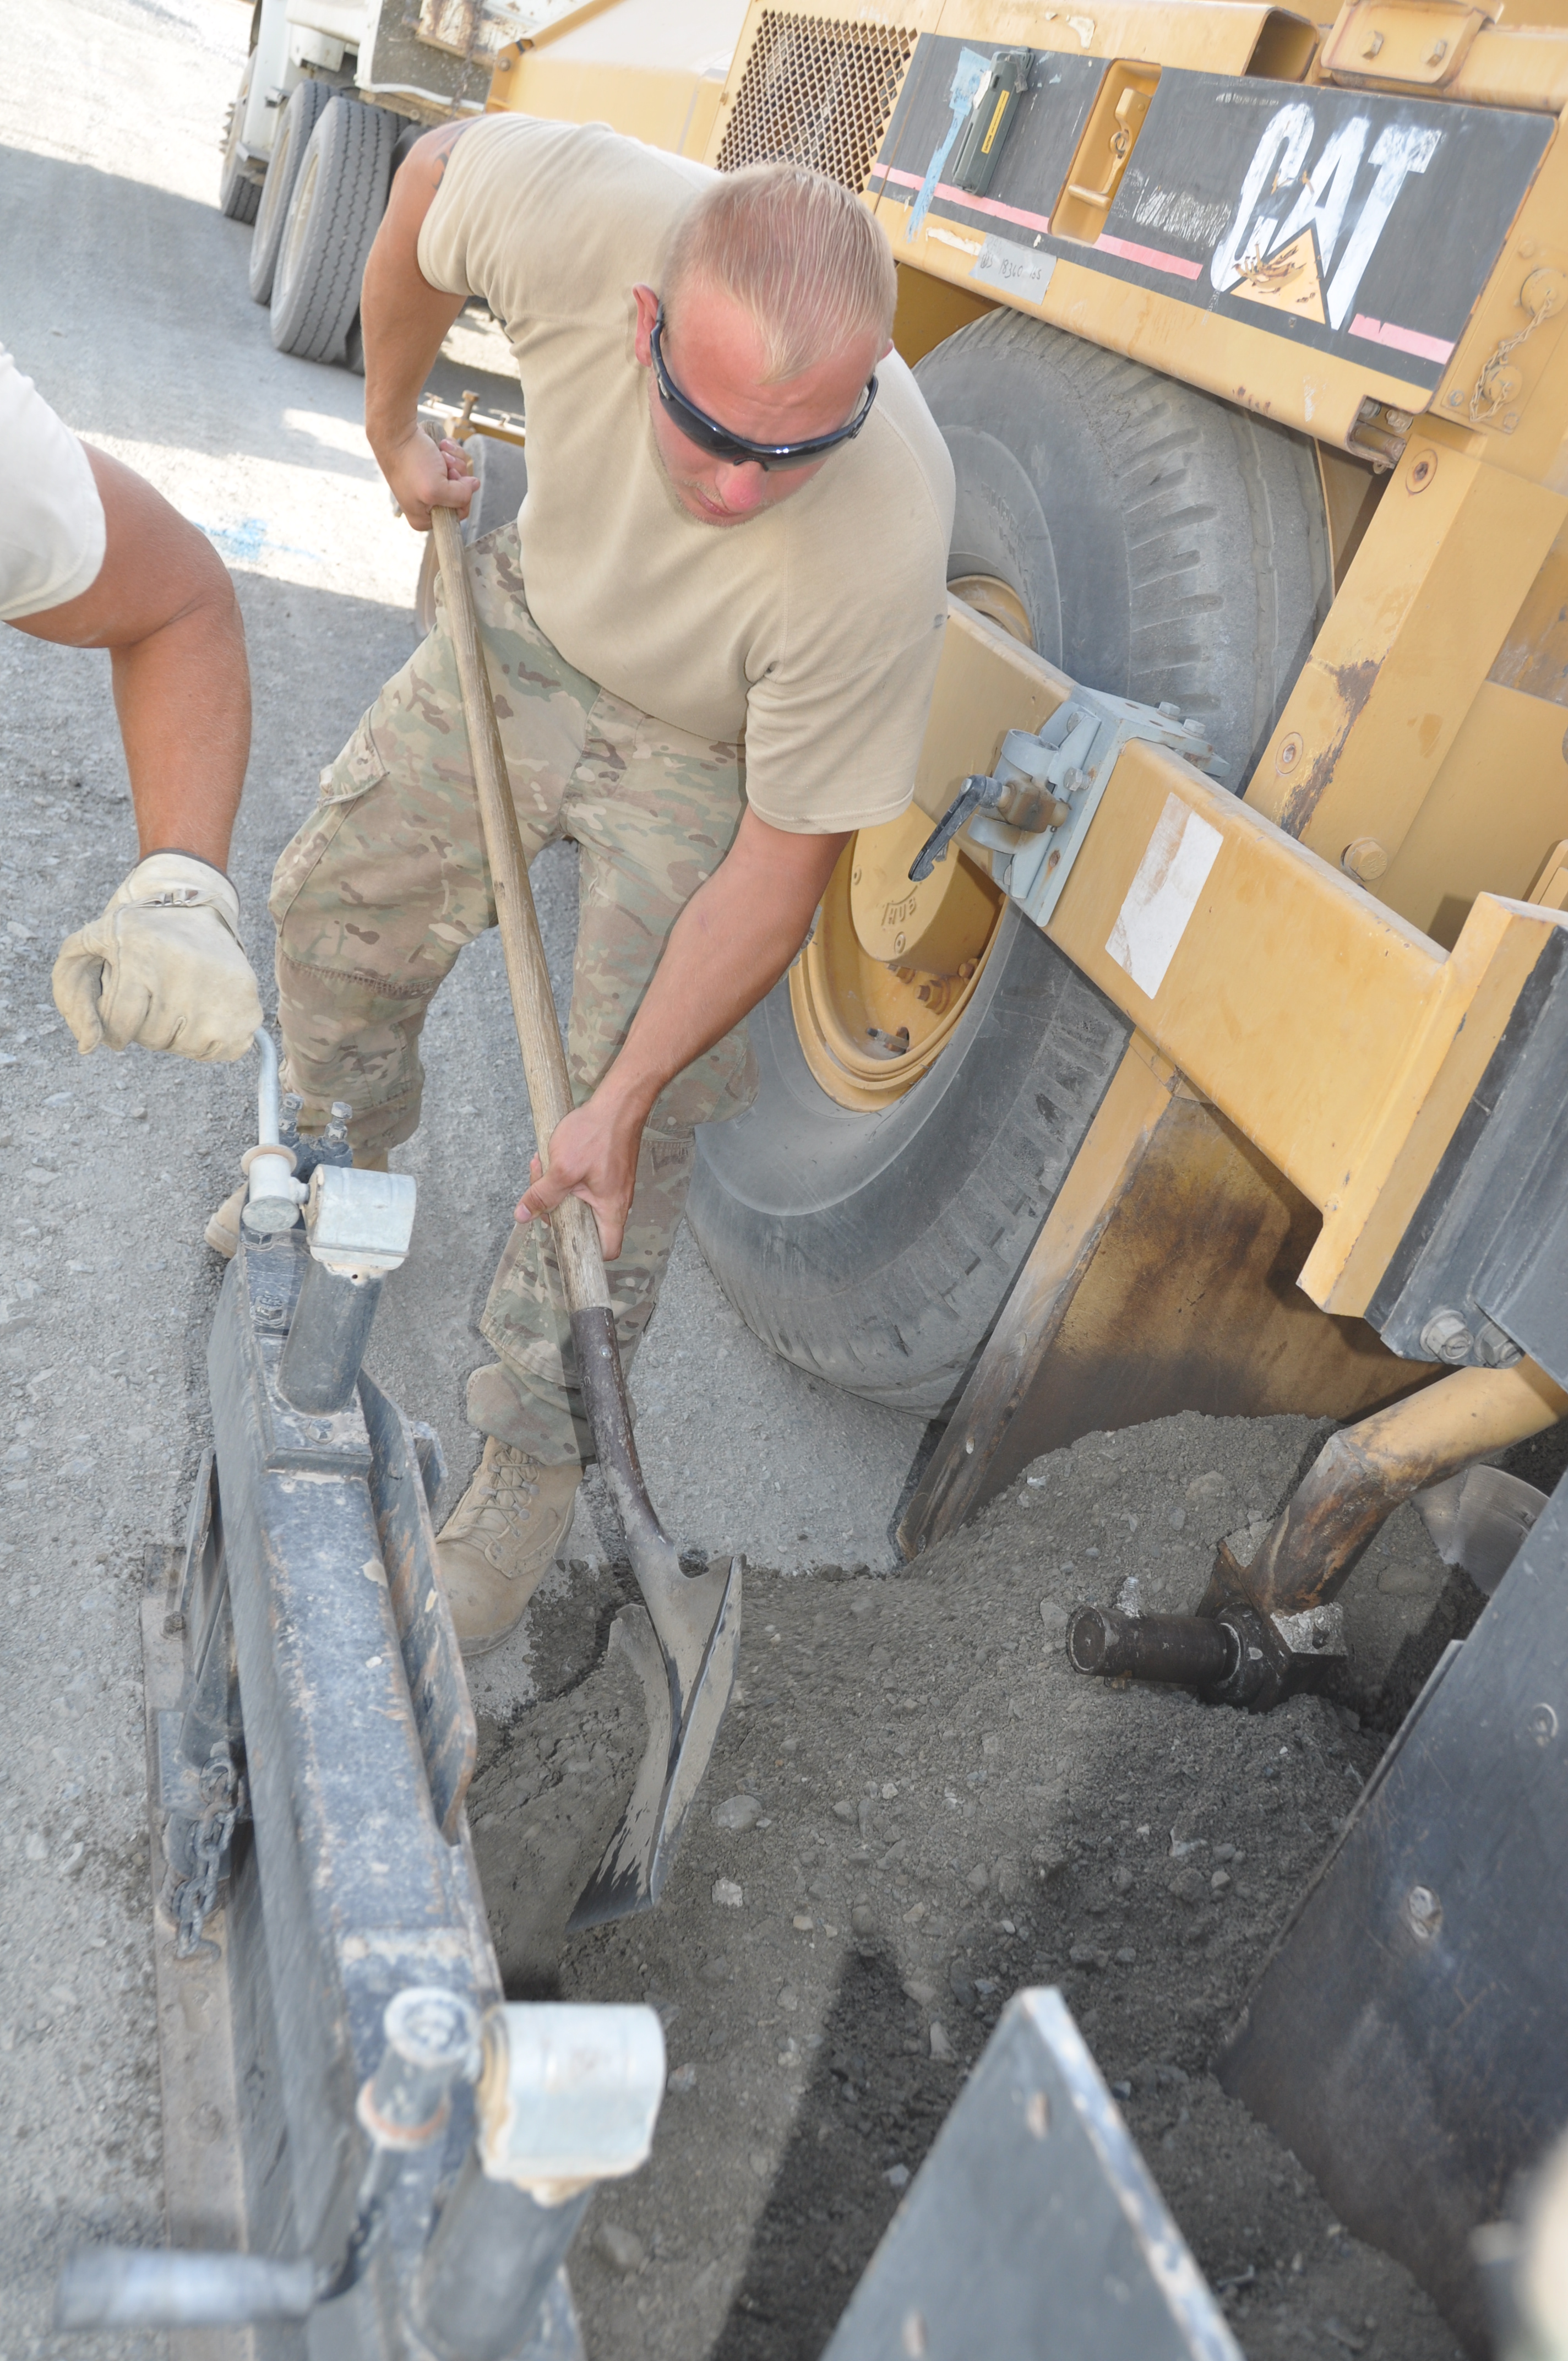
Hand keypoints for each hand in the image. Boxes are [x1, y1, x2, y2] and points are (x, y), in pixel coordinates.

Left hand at [53, 852, 262, 1060]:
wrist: (197, 906)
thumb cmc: (137, 934)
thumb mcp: (92, 943)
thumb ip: (71, 992)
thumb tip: (88, 1047)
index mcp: (141, 953)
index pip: (118, 1025)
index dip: (115, 1023)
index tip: (124, 1003)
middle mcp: (183, 971)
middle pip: (152, 1038)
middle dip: (147, 1025)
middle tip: (157, 995)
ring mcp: (220, 991)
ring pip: (184, 1048)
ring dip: (177, 1033)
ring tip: (180, 1000)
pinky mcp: (247, 1007)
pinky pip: (221, 1052)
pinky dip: (209, 1041)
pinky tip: (205, 1012)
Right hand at [379, 429, 475, 532]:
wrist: (397, 432)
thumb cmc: (411, 462)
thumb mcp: (437, 488)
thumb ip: (461, 496)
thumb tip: (474, 485)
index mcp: (423, 519)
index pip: (458, 513)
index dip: (461, 494)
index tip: (450, 478)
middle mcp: (426, 504)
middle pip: (460, 493)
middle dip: (457, 473)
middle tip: (444, 463)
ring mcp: (429, 484)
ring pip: (459, 475)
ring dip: (454, 460)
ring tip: (439, 452)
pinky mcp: (432, 467)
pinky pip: (453, 461)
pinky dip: (450, 451)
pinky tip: (439, 445)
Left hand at [516, 1090, 647, 1260]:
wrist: (618, 1102)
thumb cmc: (597, 1133)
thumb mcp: (562, 1168)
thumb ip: (542, 1196)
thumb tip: (523, 1216)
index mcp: (611, 1208)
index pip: (608, 1249)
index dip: (586, 1254)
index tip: (562, 1239)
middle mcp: (616, 1201)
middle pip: (585, 1223)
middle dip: (556, 1208)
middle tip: (540, 1187)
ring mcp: (612, 1185)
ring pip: (580, 1199)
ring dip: (557, 1186)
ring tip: (543, 1163)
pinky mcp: (607, 1170)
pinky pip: (583, 1182)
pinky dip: (565, 1173)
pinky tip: (552, 1155)